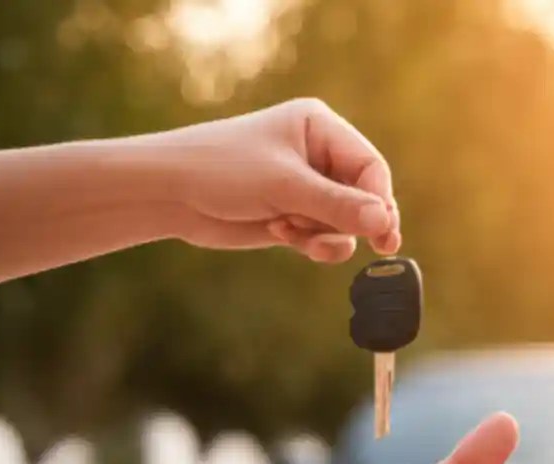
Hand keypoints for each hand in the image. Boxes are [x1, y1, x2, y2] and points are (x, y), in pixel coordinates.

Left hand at [156, 98, 400, 263]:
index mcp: (319, 127)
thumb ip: (337, 205)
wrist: (169, 192)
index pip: (370, 166)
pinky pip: (325, 236)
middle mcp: (318, 154)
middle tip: (381, 247)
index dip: (380, 200)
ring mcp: (306, 187)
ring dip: (326, 234)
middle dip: (354, 221)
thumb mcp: (284, 185)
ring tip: (293, 234)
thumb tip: (385, 222)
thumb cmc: (222, 170)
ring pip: (346, 222)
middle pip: (364, 196)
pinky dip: (312, 243)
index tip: (383, 232)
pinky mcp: (293, 215)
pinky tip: (282, 236)